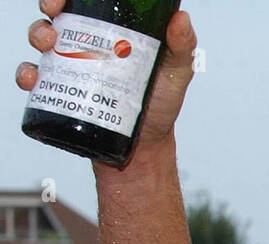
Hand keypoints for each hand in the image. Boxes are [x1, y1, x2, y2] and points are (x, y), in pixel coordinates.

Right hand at [17, 0, 197, 159]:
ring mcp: (71, 65)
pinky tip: (32, 78)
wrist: (145, 145)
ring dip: (37, 35)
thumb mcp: (176, 73)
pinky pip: (35, 77)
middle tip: (54, 16)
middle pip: (58, 14)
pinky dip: (27, 74)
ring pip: (42, 39)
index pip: (86, 3)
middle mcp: (87, 43)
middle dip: (49, 6)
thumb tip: (182, 18)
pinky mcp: (61, 90)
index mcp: (112, 30)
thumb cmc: (160, 104)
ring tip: (46, 45)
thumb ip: (182, 47)